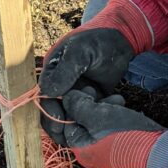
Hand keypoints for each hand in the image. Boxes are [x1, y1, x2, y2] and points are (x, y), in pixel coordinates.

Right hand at [38, 0, 154, 143]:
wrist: (123, 38)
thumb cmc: (98, 39)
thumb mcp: (80, 51)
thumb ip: (65, 71)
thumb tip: (46, 92)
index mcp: (52, 72)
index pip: (44, 98)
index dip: (49, 112)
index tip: (60, 122)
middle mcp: (61, 86)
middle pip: (55, 112)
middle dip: (65, 123)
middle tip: (78, 129)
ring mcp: (77, 94)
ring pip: (73, 117)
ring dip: (84, 120)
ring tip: (100, 117)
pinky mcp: (93, 100)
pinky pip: (91, 114)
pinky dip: (101, 114)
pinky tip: (115, 102)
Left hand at [61, 87, 164, 167]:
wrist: (159, 151)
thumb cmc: (125, 133)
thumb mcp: (98, 115)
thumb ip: (77, 106)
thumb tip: (67, 98)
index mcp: (79, 148)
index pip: (62, 123)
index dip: (68, 104)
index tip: (80, 91)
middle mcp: (88, 152)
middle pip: (79, 122)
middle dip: (87, 104)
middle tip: (95, 92)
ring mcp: (103, 151)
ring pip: (94, 123)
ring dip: (101, 107)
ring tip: (116, 99)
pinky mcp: (117, 147)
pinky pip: (107, 128)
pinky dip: (111, 115)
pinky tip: (121, 105)